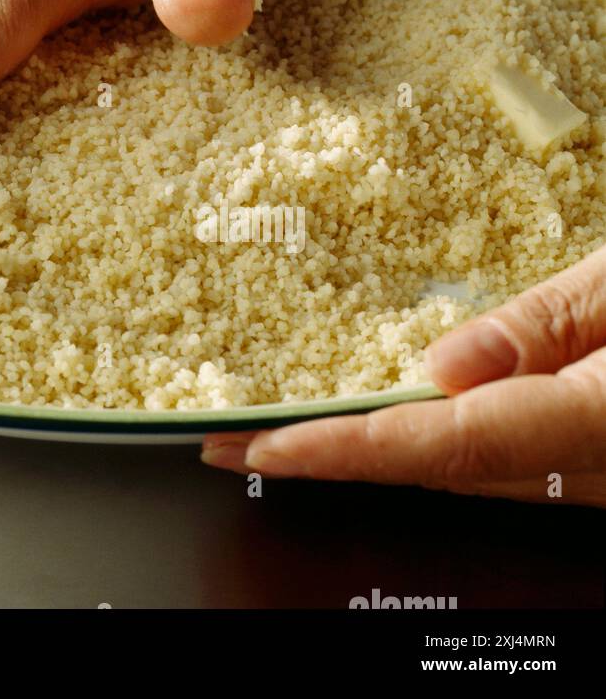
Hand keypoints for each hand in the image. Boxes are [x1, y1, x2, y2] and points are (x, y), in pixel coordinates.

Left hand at [202, 247, 605, 506]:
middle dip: (327, 455)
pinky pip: (501, 453)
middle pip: (439, 468)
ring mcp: (597, 473)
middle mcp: (594, 469)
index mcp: (599, 421)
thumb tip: (441, 366)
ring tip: (275, 423)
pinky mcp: (599, 459)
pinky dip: (428, 437)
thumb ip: (550, 324)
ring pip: (466, 468)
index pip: (448, 446)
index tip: (259, 448)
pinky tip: (378, 414)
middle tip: (228, 436)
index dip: (344, 451)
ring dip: (369, 448)